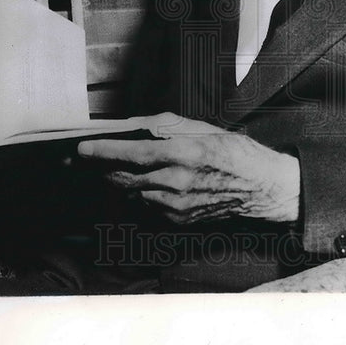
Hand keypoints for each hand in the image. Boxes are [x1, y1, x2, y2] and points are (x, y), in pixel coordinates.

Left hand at [77, 113, 299, 223]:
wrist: (262, 187)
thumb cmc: (236, 153)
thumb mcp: (203, 129)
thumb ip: (167, 126)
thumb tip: (137, 125)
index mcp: (184, 154)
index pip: (134, 153)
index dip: (104, 151)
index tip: (83, 149)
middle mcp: (177, 181)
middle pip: (126, 178)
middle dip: (105, 168)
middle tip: (92, 160)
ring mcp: (178, 204)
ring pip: (135, 193)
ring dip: (126, 181)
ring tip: (129, 169)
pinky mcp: (180, 219)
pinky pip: (150, 206)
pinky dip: (146, 193)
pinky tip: (157, 183)